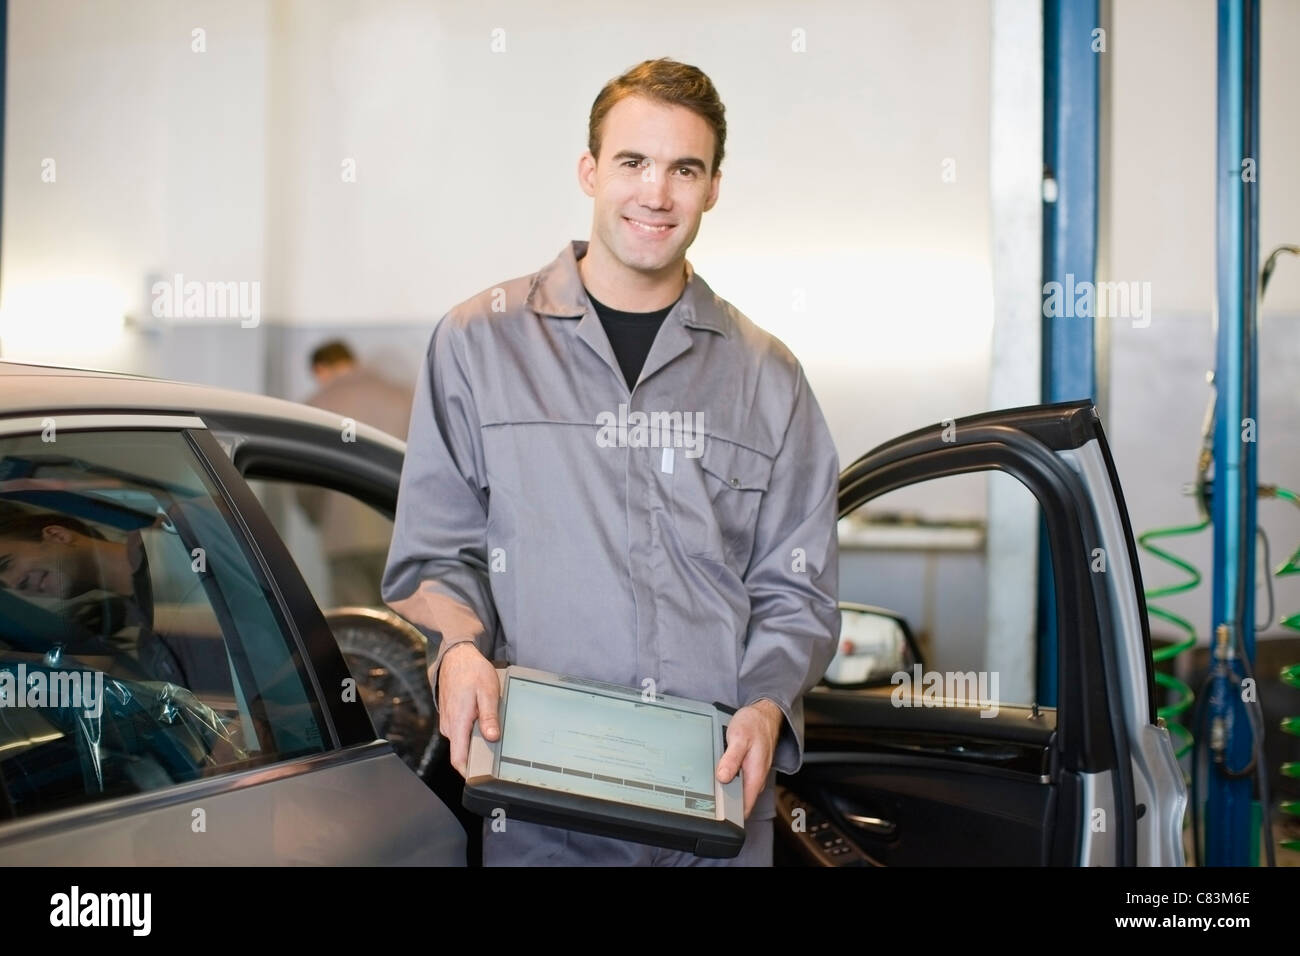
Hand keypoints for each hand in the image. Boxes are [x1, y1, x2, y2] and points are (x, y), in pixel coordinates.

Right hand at [435, 641, 499, 776]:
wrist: (456, 656)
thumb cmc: (472, 672)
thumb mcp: (488, 692)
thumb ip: (489, 716)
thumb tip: (492, 737)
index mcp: (458, 722)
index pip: (458, 758)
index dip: (468, 773)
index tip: (481, 779)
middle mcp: (449, 725)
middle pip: (462, 751)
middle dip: (478, 753)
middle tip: (498, 749)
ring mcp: (447, 721)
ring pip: (462, 740)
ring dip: (475, 739)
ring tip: (491, 729)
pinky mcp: (449, 716)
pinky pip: (460, 731)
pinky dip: (470, 730)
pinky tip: (482, 719)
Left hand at [714, 698, 783, 818]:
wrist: (764, 714)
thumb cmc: (753, 724)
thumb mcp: (739, 738)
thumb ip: (732, 759)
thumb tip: (723, 778)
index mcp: (755, 776)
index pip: (744, 807)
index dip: (729, 814)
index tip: (713, 812)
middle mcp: (756, 779)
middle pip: (739, 801)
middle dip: (722, 802)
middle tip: (704, 796)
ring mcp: (752, 775)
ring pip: (737, 791)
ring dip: (724, 790)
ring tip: (708, 783)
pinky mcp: (748, 769)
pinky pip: (737, 781)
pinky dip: (726, 779)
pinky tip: (717, 772)